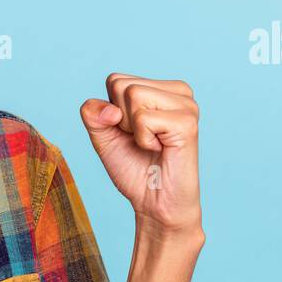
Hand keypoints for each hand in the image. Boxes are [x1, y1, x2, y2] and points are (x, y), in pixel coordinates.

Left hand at [79, 73, 201, 239]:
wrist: (153, 202)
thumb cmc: (133, 168)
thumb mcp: (103, 137)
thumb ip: (93, 114)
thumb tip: (109, 109)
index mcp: (161, 88)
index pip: (116, 79)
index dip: (111, 111)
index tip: (129, 133)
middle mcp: (178, 91)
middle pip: (122, 85)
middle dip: (120, 119)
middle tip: (142, 141)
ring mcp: (186, 104)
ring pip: (134, 95)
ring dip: (133, 129)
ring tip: (152, 144)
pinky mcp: (188, 122)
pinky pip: (144, 118)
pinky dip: (143, 140)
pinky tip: (160, 150)